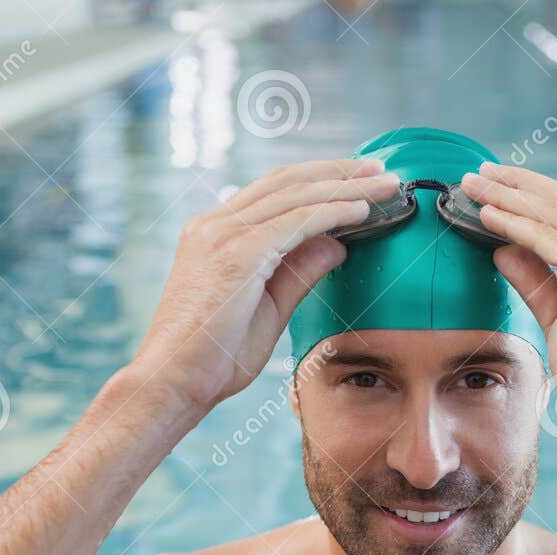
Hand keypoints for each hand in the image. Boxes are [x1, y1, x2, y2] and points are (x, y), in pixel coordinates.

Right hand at [125, 158, 399, 414]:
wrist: (171, 384)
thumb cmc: (212, 360)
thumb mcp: (269, 311)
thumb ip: (298, 274)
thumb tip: (337, 245)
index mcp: (214, 233)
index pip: (274, 191)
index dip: (320, 179)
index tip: (360, 181)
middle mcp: (214, 224)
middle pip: (287, 180)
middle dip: (339, 171)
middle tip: (382, 170)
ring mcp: (221, 235)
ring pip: (295, 193)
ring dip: (345, 185)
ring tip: (385, 183)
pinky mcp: (236, 253)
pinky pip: (295, 221)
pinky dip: (332, 211)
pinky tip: (362, 210)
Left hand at [460, 163, 556, 445]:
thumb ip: (537, 283)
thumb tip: (504, 250)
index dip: (537, 197)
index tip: (503, 187)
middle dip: (518, 184)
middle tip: (480, 172)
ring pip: (554, 213)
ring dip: (509, 195)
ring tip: (474, 182)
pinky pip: (546, 238)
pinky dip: (513, 223)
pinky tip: (485, 215)